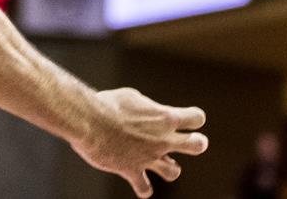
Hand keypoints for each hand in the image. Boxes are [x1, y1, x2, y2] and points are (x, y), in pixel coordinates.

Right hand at [71, 87, 208, 196]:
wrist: (89, 122)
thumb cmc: (108, 105)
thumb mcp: (133, 97)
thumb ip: (146, 108)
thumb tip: (147, 113)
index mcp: (165, 117)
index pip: (196, 118)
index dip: (192, 119)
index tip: (186, 119)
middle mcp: (162, 139)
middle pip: (197, 145)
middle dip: (196, 143)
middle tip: (189, 142)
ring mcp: (149, 157)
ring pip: (174, 172)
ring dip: (171, 169)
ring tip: (164, 165)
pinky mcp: (132, 171)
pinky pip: (144, 188)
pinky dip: (144, 188)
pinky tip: (141, 185)